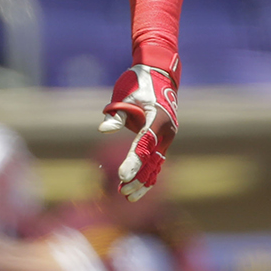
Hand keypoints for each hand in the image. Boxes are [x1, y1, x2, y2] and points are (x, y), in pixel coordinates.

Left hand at [100, 62, 178, 200]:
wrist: (159, 73)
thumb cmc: (138, 83)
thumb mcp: (125, 95)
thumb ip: (116, 114)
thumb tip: (103, 129)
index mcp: (158, 118)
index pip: (144, 145)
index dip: (133, 162)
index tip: (121, 177)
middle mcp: (166, 130)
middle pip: (152, 160)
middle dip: (137, 178)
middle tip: (121, 192)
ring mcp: (167, 136)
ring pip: (156, 164)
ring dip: (143, 181)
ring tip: (128, 197)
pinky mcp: (163, 139)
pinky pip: (155, 160)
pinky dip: (148, 174)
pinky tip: (138, 188)